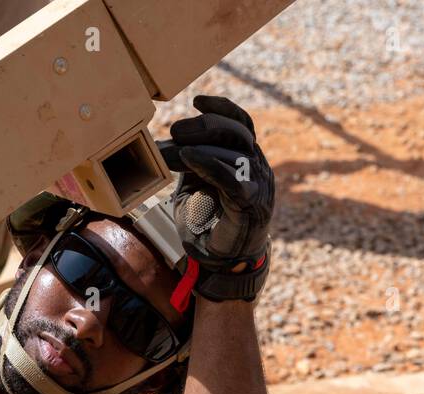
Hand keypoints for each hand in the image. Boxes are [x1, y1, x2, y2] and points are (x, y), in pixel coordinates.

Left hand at [158, 95, 273, 302]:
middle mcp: (258, 169)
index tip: (197, 101)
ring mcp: (258, 187)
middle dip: (205, 125)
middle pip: (239, 132)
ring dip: (200, 146)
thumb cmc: (208, 222)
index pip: (242, 124)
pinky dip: (209, 164)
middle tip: (175, 129)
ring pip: (235, 152)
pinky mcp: (250, 205)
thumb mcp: (194, 183)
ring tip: (173, 148)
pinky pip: (231, 178)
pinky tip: (189, 158)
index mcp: (247, 160)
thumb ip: (190, 161)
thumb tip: (165, 139)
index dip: (222, 108)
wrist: (221, 262)